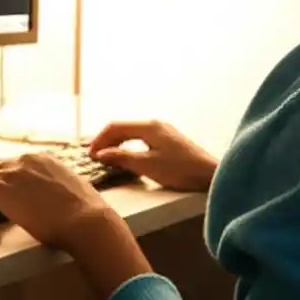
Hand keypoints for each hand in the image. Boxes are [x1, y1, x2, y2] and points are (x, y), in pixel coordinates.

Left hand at [0, 152, 109, 250]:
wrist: (84, 220)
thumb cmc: (85, 214)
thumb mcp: (72, 194)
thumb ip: (58, 192)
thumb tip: (55, 202)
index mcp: (47, 160)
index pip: (18, 164)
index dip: (7, 175)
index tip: (3, 184)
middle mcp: (28, 160)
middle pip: (0, 165)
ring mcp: (12, 171)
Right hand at [89, 120, 217, 191]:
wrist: (209, 175)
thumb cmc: (180, 170)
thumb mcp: (147, 165)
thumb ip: (122, 158)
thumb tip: (100, 154)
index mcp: (149, 126)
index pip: (115, 126)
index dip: (100, 140)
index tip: (90, 155)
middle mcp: (155, 124)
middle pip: (123, 127)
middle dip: (106, 140)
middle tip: (94, 157)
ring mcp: (163, 131)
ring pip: (132, 132)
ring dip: (117, 143)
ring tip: (106, 157)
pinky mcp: (168, 140)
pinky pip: (141, 138)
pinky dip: (128, 145)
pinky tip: (126, 156)